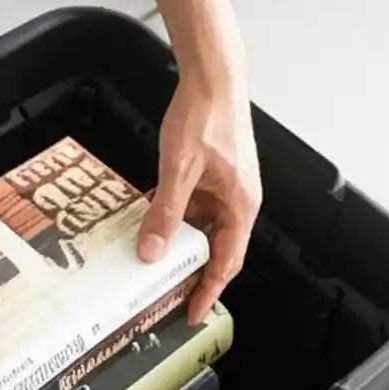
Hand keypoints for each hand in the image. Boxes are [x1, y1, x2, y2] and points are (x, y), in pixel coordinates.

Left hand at [138, 67, 262, 324]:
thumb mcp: (178, 170)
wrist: (212, 76)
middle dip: (190, 273)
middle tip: (165, 294)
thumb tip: (153, 251)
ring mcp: (224, 187)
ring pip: (199, 228)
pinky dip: (171, 217)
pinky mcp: (210, 174)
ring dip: (176, 243)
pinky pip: (191, 206)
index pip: (226, 263)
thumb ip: (166, 213)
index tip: (193, 313)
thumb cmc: (206, 115)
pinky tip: (148, 221)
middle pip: (214, 250)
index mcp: (240, 206)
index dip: (208, 291)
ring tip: (150, 261)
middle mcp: (237, 201)